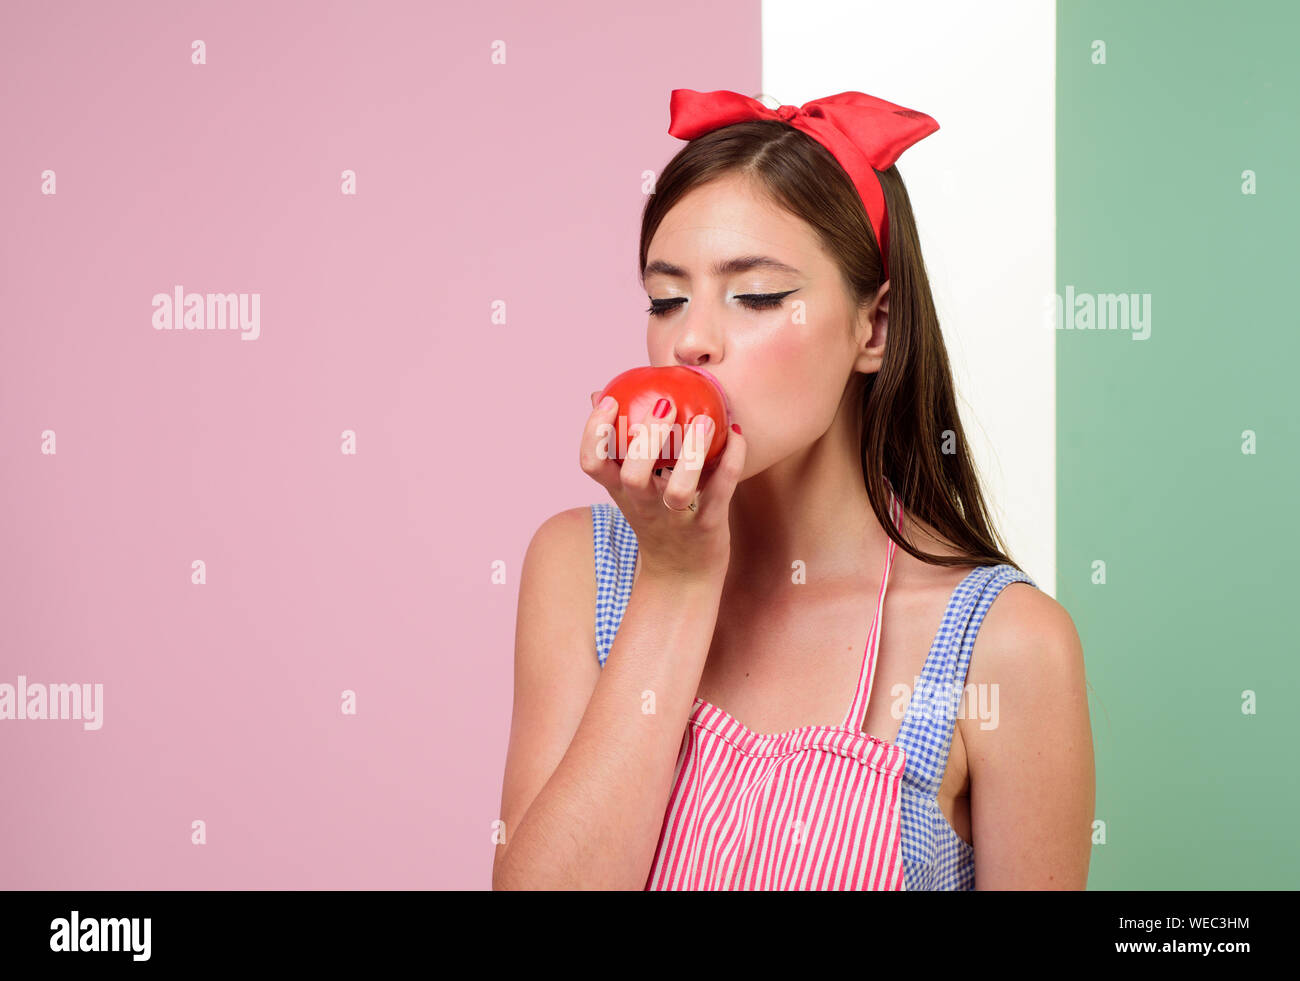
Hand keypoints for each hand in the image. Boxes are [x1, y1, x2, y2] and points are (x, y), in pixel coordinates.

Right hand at [581, 389, 744, 582]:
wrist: (681, 576)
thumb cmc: (657, 518)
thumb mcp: (631, 487)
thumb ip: (620, 445)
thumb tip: (601, 393)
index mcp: (622, 491)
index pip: (592, 463)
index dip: (594, 432)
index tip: (609, 402)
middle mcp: (644, 506)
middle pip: (633, 475)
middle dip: (647, 439)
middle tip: (665, 405)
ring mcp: (676, 518)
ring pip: (680, 490)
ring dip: (693, 454)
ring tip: (704, 421)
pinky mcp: (708, 526)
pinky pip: (721, 492)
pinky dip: (731, 461)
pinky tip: (737, 434)